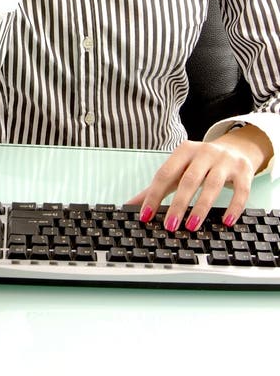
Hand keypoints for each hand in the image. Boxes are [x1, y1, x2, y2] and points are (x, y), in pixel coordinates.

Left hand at [126, 125, 272, 231]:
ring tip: (191, 226)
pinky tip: (226, 222)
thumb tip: (130, 205)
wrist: (236, 148)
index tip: (145, 216)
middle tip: (169, 225)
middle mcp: (204, 153)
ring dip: (201, 207)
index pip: (165, 174)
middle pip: (189, 180)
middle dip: (178, 204)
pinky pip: (240, 191)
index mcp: (184, 151)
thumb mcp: (180, 169)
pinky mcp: (244, 171)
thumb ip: (158, 186)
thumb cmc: (202, 163)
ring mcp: (225, 161)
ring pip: (212, 185)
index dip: (154, 195)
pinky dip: (234, 207)